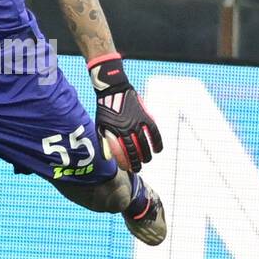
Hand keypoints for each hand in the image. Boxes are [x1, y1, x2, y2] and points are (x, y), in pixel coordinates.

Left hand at [88, 55, 162, 171]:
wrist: (114, 89)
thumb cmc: (106, 108)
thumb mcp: (100, 125)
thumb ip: (103, 141)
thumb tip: (107, 158)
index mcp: (116, 131)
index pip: (123, 152)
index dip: (127, 162)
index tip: (129, 169)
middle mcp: (127, 128)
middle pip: (135, 149)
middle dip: (138, 162)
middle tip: (139, 168)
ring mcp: (137, 121)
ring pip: (145, 142)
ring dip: (148, 154)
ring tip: (148, 160)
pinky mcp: (145, 115)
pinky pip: (153, 130)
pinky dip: (157, 141)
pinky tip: (158, 149)